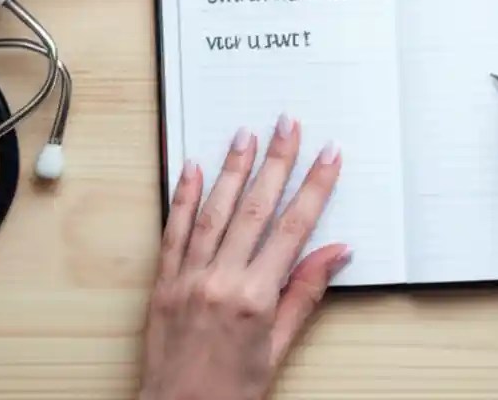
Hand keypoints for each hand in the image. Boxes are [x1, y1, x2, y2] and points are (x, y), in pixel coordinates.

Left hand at [140, 116, 349, 399]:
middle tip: (288, 125)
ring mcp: (188, 278)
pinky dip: (183, 197)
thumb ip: (304, 294)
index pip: (294, 229)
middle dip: (276, 162)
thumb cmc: (231, 392)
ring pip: (214, 211)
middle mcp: (221, 281)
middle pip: (256, 209)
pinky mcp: (163, 283)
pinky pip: (174, 231)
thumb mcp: (278, 348)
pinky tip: (191, 168)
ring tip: (246, 135)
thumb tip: (335, 252)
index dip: (315, 188)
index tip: (329, 157)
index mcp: (256, 298)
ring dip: (233, 169)